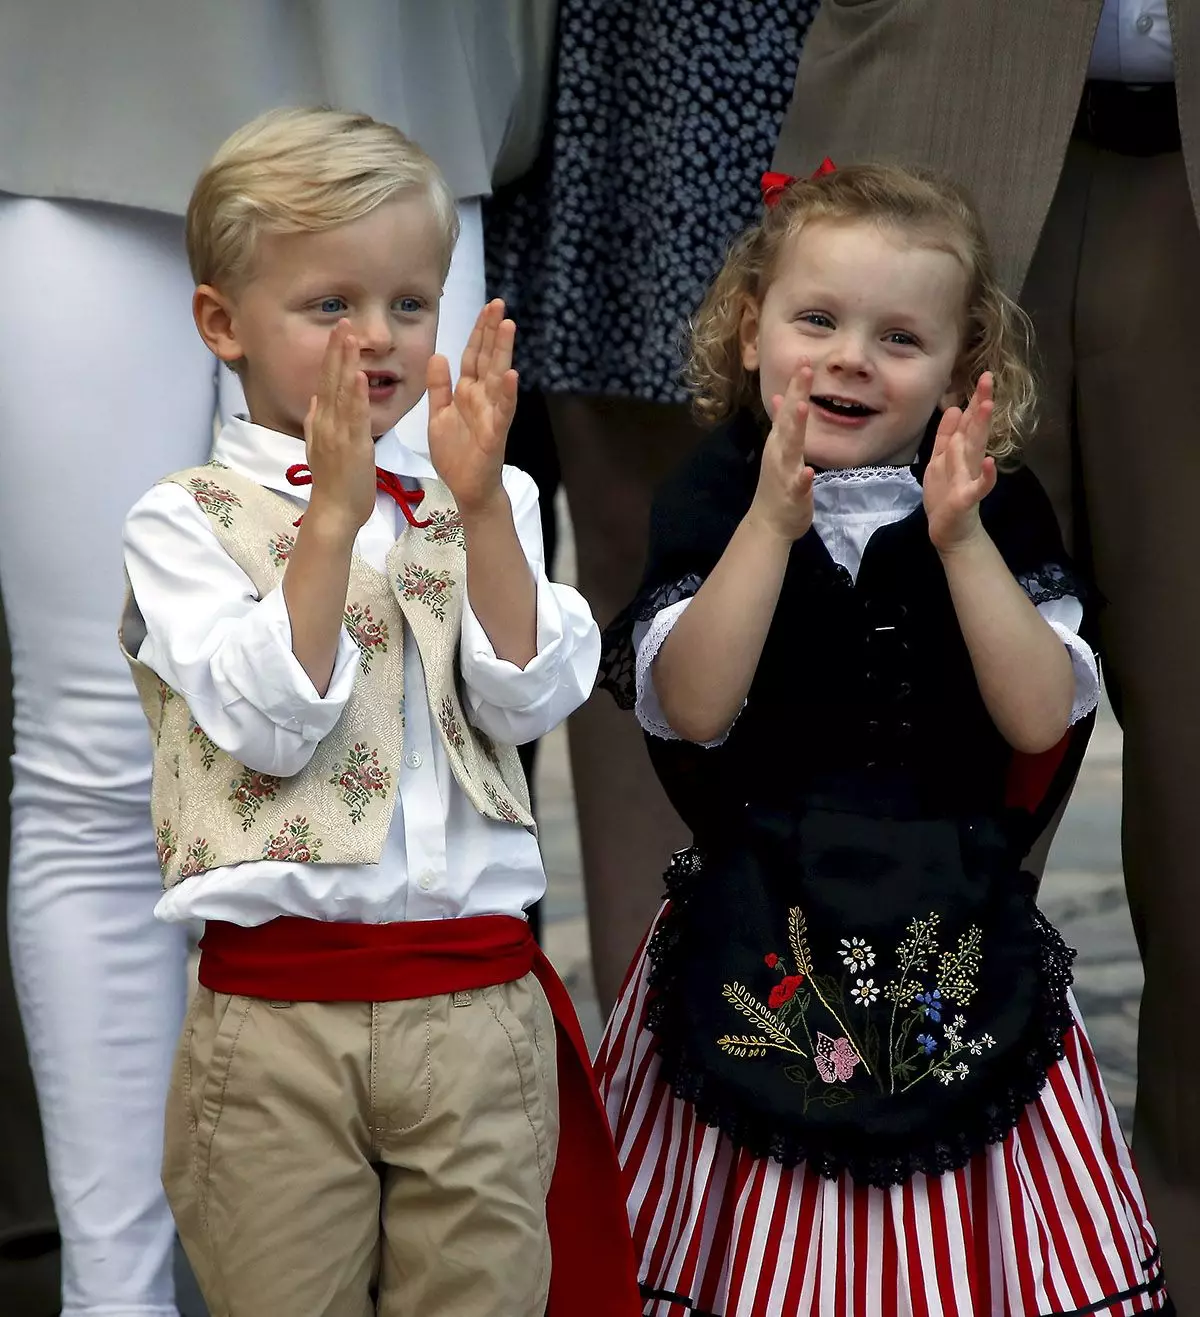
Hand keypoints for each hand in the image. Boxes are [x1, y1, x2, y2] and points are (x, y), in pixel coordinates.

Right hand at [302, 319, 375, 533]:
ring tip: (350, 337)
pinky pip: (355, 417)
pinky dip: (357, 396)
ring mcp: (338, 434)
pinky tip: (360, 376)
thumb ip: (317, 423)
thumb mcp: (320, 448)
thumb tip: (316, 401)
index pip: (326, 382)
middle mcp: (326, 423)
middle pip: (331, 379)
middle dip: (338, 350)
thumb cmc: (334, 484)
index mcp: (321, 422)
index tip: (339, 333)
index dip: (332, 356)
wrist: (334, 511)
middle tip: (343, 321)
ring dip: (346, 363)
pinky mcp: (353, 447)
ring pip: (342, 392)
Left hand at [427, 299, 518, 515]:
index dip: (478, 332)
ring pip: (498, 378)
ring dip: (504, 353)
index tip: (486, 307)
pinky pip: (502, 411)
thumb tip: (439, 355)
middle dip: (493, 331)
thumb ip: (439, 387)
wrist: (467, 489)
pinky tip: (512, 375)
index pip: (473, 356)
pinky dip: (507, 393)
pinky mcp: (495, 434)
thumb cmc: (456, 455)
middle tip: (499, 304)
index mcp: (467, 393)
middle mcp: (482, 399)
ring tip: (508, 327)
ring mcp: (491, 414)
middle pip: (488, 359)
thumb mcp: (439, 415)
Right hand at [747, 359, 815, 542]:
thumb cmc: (778, 485)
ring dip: (794, 428)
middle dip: (796, 395)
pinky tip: (809, 472)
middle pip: (788, 420)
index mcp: (779, 441)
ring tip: (800, 407)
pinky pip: (797, 485)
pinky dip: (802, 479)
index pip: (789, 408)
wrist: (768, 522)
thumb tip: (784, 397)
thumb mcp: (781, 448)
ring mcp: (784, 472)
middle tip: (805, 369)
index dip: (796, 385)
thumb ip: (783, 424)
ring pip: (790, 448)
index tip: (805, 361)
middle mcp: (779, 452)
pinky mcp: (792, 494)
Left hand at [923, 372, 997, 552]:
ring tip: (985, 407)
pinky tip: (990, 462)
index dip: (975, 400)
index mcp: (961, 453)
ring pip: (973, 451)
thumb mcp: (940, 461)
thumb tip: (956, 408)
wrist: (950, 531)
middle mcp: (969, 462)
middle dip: (981, 406)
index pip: (969, 423)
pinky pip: (978, 486)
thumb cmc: (947, 494)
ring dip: (979, 430)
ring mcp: (970, 479)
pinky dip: (985, 475)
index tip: (984, 376)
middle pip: (975, 430)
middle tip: (988, 380)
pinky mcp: (967, 499)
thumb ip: (947, 436)